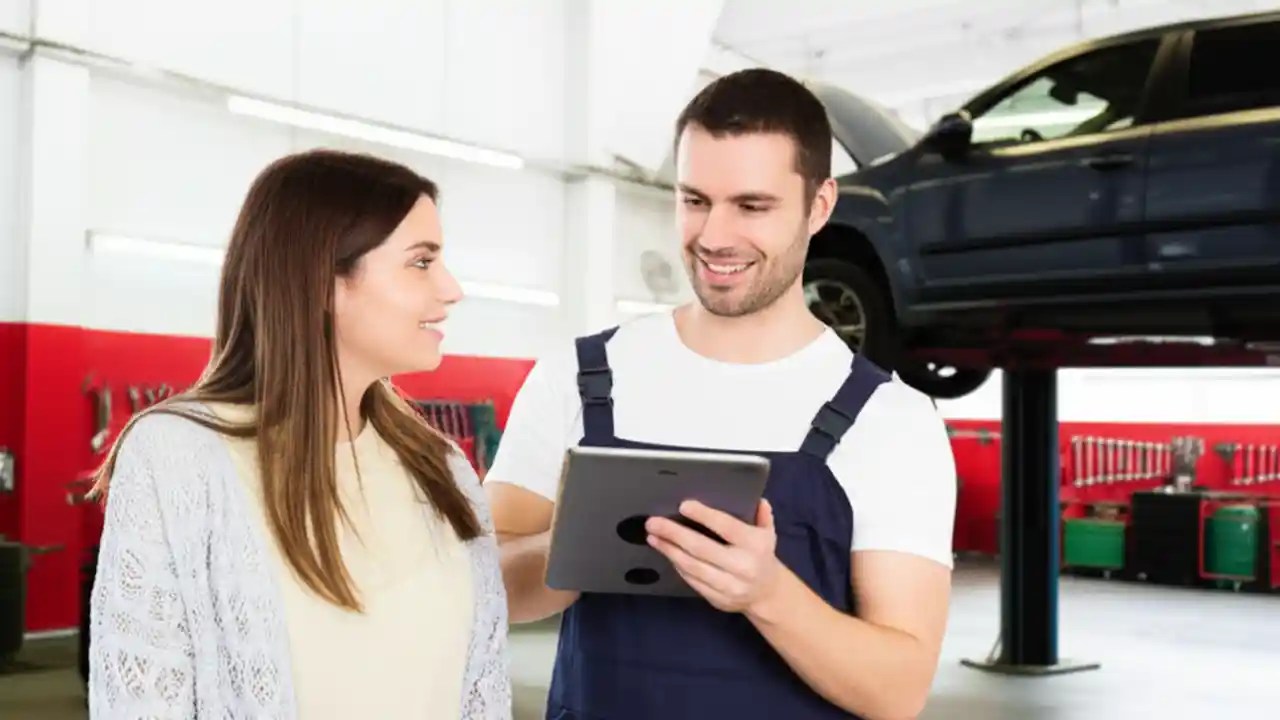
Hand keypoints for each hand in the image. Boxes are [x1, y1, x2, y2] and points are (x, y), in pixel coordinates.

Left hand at [645, 499, 782, 613]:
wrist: (767, 594)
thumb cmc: (761, 555)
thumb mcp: (767, 533)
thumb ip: (761, 515)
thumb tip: (756, 498)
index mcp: (755, 545)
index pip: (726, 527)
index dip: (704, 516)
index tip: (683, 505)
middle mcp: (742, 566)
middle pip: (701, 548)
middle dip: (674, 534)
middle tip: (653, 523)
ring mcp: (729, 586)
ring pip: (693, 567)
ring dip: (669, 551)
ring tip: (653, 537)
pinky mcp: (718, 599)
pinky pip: (693, 581)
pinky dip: (678, 566)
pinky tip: (667, 553)